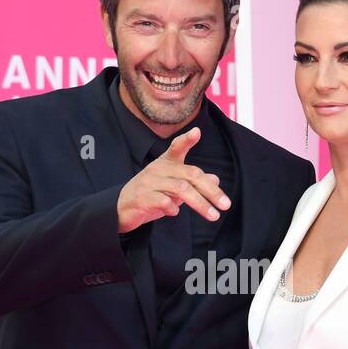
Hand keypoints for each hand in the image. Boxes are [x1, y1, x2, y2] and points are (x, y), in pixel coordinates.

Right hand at [115, 126, 230, 233]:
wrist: (121, 208)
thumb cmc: (151, 194)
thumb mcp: (174, 187)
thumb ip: (193, 182)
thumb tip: (216, 179)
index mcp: (166, 163)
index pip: (176, 147)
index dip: (186, 139)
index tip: (197, 132)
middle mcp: (158, 169)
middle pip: (190, 175)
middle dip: (211, 191)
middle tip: (226, 204)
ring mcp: (149, 183)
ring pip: (181, 189)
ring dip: (200, 203)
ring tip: (213, 216)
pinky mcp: (142, 198)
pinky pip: (162, 201)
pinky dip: (172, 208)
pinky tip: (175, 213)